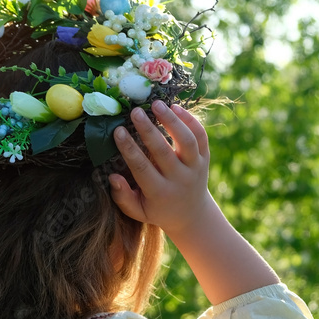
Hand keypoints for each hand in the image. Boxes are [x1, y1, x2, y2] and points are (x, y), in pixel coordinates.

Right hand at [109, 101, 213, 238]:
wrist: (192, 214)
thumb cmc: (157, 209)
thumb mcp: (138, 211)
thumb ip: (123, 197)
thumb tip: (113, 177)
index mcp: (160, 193)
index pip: (142, 168)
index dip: (129, 149)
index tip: (118, 130)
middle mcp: (180, 180)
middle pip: (164, 152)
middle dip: (148, 130)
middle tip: (135, 111)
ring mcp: (196, 168)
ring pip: (187, 141)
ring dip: (172, 120)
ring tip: (157, 103)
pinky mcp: (206, 158)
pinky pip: (201, 137)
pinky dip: (191, 120)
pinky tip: (175, 107)